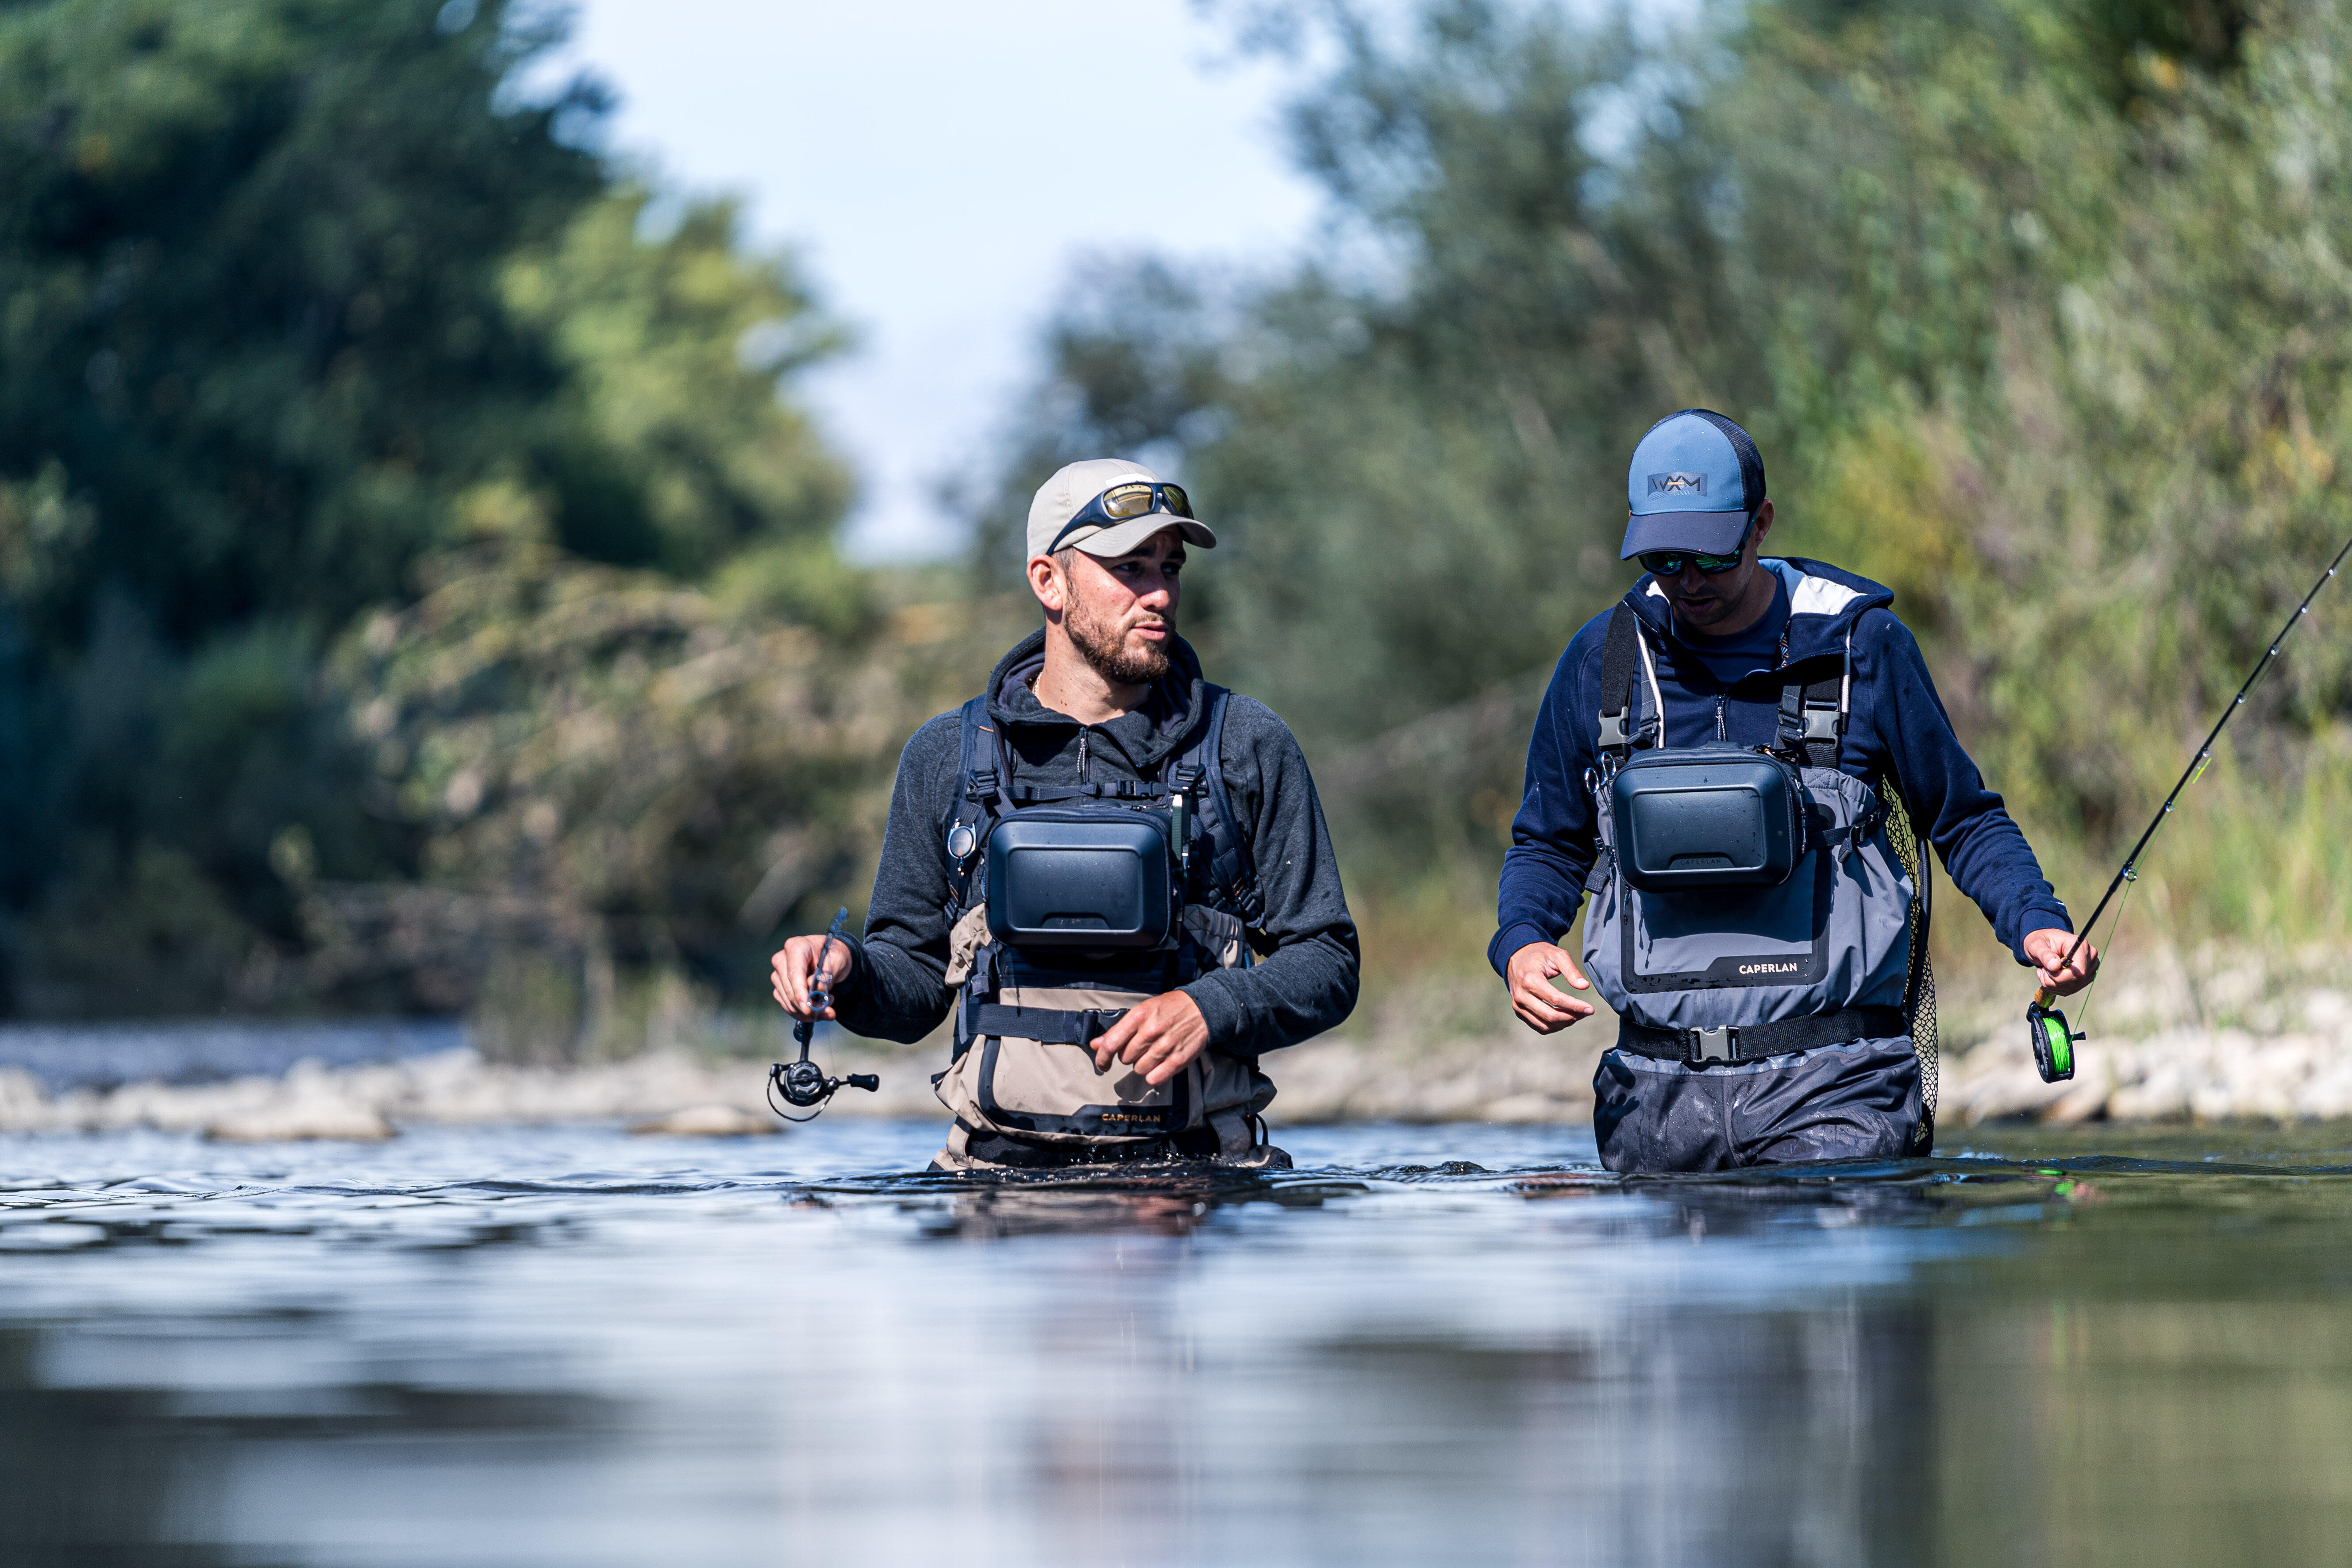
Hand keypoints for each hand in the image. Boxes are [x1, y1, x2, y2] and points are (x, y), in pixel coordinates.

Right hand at [771, 933, 853, 1021]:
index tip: (809, 1008)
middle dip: (809, 1007)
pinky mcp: (779, 988)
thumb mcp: (838, 961)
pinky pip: (788, 1006)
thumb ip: (827, 975)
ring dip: (809, 1012)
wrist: (830, 957)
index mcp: (796, 947)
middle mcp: (782, 960)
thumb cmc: (833, 955)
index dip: (800, 993)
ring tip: (827, 1005)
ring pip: (789, 1002)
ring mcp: (778, 975)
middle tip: (829, 1012)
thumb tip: (817, 990)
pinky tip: (817, 1006)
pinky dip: (803, 1012)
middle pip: (790, 990)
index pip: (794, 973)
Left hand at [1093, 991, 1210, 1086]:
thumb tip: (1095, 1044)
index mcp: (1138, 1016)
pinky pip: (1155, 1078)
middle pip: (1125, 1058)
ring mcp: (1165, 1046)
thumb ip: (1117, 1030)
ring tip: (1153, 1052)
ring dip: (1142, 1064)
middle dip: (1129, 1055)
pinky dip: (1154, 1075)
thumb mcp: (1141, 1011)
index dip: (1102, 1057)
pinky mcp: (1178, 1059)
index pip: (1111, 1043)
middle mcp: (1150, 1031)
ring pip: (1139, 1069)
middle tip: (1141, 1046)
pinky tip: (1159, 1065)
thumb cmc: (1169, 1008)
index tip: (1102, 1063)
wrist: (1201, 1008)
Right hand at [1507, 942, 1596, 1033]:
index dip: (1575, 1006)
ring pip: (1544, 1025)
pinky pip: (1538, 1026)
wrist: (1517, 957)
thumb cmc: (1539, 955)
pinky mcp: (1519, 1011)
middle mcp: (1521, 995)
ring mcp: (1518, 1005)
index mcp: (1530, 980)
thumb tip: (1584, 986)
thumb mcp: (1557, 955)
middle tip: (1586, 1012)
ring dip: (1564, 1023)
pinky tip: (1565, 1018)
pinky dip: (1554, 1026)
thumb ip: (1571, 970)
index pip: (1556, 1000)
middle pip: (1550, 1016)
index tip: (1590, 1009)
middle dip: (1572, 1017)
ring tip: (1577, 1015)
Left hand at [2022, 928, 2098, 996]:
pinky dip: (2055, 986)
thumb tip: (2055, 966)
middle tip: (2042, 970)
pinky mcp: (2084, 978)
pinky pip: (2070, 990)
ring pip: (2071, 987)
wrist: (2044, 944)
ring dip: (2052, 984)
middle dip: (2054, 980)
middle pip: (2075, 981)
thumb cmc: (2041, 942)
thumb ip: (2045, 955)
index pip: (2079, 971)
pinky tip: (2050, 975)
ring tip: (2045, 970)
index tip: (2046, 970)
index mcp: (2081, 946)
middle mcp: (2089, 958)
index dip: (2061, 977)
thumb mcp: (2038, 945)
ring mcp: (2089, 969)